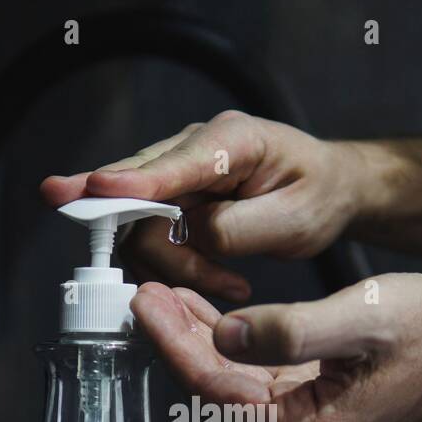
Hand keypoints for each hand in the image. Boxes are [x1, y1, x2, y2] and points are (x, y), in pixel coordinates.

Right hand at [40, 110, 364, 302]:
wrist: (328, 189)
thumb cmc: (316, 196)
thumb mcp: (293, 219)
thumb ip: (237, 228)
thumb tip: (188, 234)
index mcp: (231, 140)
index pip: (171, 163)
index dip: (130, 182)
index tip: (93, 190)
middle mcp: (194, 148)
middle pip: (140, 199)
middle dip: (165, 251)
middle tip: (221, 281)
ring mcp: (178, 173)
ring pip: (140, 227)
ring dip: (177, 266)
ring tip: (230, 281)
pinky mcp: (173, 199)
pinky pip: (150, 238)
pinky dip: (178, 267)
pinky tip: (219, 276)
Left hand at [130, 273, 421, 421]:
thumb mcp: (361, 318)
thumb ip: (289, 331)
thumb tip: (224, 335)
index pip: (216, 391)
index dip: (174, 343)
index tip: (146, 301)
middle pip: (216, 393)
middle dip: (177, 342)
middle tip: (145, 291)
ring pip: (232, 385)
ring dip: (199, 341)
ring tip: (165, 295)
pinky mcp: (312, 410)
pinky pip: (256, 380)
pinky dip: (230, 346)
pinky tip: (208, 312)